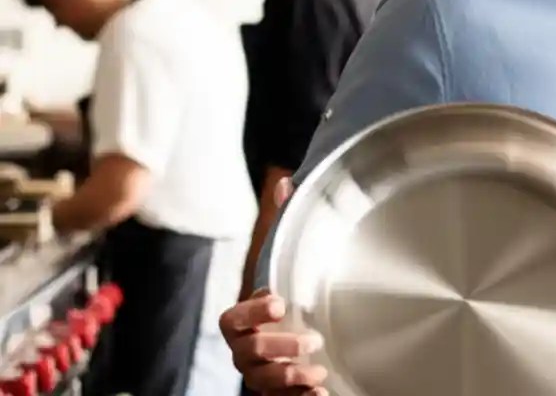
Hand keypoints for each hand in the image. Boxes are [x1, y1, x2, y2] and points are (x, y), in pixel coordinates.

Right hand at [223, 177, 324, 393]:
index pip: (232, 321)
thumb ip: (283, 225)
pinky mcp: (281, 392)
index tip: (280, 302)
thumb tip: (287, 182)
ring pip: (262, 382)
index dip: (252, 313)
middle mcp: (247, 350)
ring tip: (317, 373)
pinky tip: (323, 393)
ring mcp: (262, 374)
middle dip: (279, 348)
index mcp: (243, 320)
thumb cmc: (290, 295)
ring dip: (288, 379)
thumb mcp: (288, 259)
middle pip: (248, 355)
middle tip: (313, 339)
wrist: (302, 333)